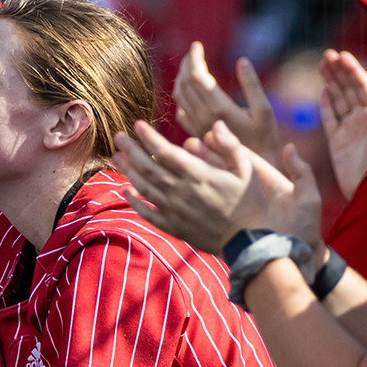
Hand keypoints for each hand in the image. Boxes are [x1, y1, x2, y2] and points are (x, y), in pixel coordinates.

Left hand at [119, 120, 310, 255]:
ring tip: (117, 156)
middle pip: (149, 167)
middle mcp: (182, 192)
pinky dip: (134, 201)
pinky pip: (148, 213)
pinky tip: (125, 189)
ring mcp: (175, 211)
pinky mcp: (173, 227)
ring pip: (145, 187)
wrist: (247, 242)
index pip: (166, 152)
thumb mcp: (248, 169)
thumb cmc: (249, 202)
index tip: (137, 124)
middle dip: (132, 150)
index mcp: (199, 175)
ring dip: (129, 171)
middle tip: (118, 136)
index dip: (149, 137)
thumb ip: (230, 145)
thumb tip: (214, 124)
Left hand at [173, 41, 281, 164]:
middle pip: (184, 83)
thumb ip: (253, 86)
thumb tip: (242, 60)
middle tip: (192, 53)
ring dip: (180, 78)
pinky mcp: (194, 135)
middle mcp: (202, 118)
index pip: (197, 76)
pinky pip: (180, 112)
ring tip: (187, 67)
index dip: (195, 57)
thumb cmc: (264, 143)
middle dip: (186, 64)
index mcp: (219, 109)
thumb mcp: (265, 113)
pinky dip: (180, 97)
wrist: (250, 177)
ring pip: (178, 97)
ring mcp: (195, 128)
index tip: (197, 45)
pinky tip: (186, 93)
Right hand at [319, 48, 366, 199]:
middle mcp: (363, 120)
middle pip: (349, 89)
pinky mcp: (337, 143)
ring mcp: (349, 130)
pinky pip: (331, 119)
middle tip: (327, 54)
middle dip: (339, 71)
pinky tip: (324, 91)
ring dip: (332, 82)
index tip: (342, 55)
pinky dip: (327, 105)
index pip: (363, 86)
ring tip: (322, 64)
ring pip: (339, 100)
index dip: (353, 70)